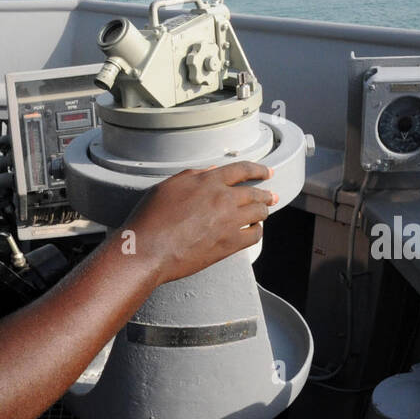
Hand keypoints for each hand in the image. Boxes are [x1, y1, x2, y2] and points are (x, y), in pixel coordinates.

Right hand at [119, 161, 276, 284]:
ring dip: (263, 211)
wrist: (148, 248)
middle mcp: (223, 198)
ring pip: (259, 213)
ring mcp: (229, 222)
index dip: (258, 170)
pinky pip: (254, 235)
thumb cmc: (152, 217)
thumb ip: (193, 176)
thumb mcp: (169, 186)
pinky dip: (257, 231)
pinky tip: (253, 230)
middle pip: (255, 193)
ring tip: (264, 212)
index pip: (242, 170)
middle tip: (271, 195)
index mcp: (209, 181)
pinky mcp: (230, 244)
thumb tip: (211, 172)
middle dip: (266, 193)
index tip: (267, 172)